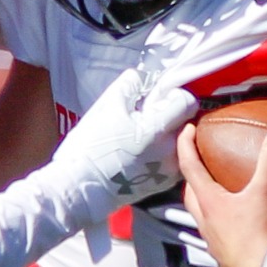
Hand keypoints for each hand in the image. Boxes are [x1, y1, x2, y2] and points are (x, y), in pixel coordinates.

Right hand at [47, 67, 195, 221]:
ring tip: (141, 135)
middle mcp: (171, 151)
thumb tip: (139, 78)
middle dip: (170, 115)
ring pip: (180, 142)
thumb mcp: (107, 107)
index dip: (173, 95)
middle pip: (185, 122)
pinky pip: (172, 160)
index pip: (187, 102)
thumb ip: (129, 86)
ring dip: (167, 134)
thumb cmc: (91, 148)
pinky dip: (162, 152)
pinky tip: (140, 153)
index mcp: (159, 130)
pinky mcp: (162, 183)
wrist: (80, 189)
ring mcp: (168, 170)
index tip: (158, 97)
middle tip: (146, 115)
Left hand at [178, 126, 266, 266]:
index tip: (187, 129)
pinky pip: (215, 235)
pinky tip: (235, 223)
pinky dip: (220, 223)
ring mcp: (213, 242)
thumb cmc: (261, 233)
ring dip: (204, 201)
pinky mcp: (224, 258)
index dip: (186, 145)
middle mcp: (205, 222)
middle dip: (191, 175)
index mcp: (210, 203)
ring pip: (200, 216)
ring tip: (218, 193)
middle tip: (199, 162)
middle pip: (190, 194)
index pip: (190, 167)